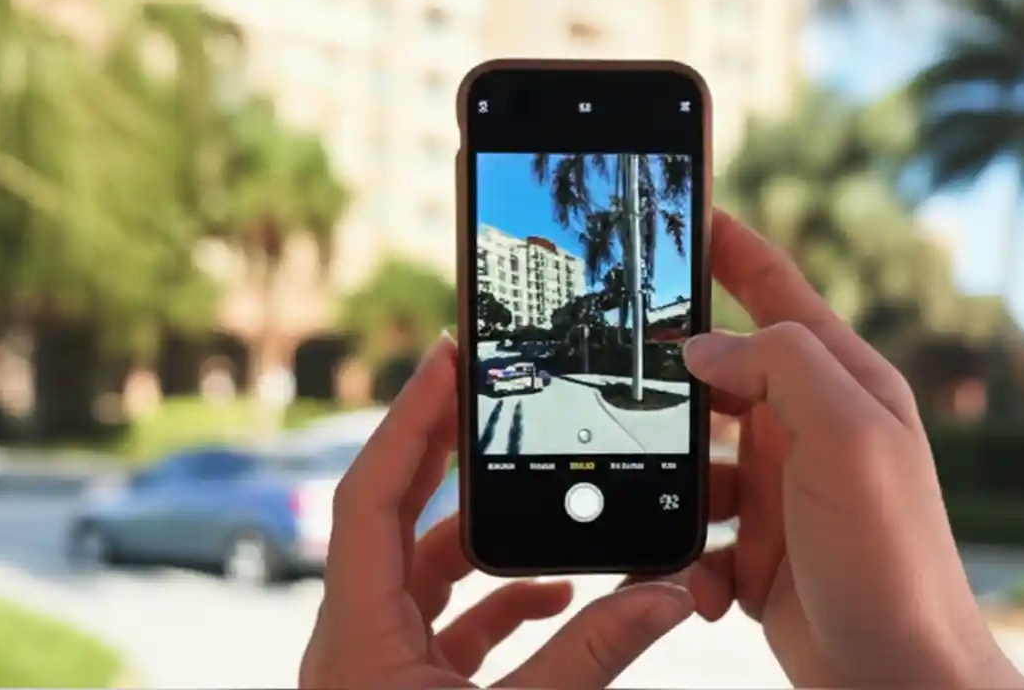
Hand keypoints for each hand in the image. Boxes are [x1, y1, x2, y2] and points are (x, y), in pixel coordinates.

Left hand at [300, 337, 694, 688]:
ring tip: (551, 519)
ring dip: (488, 546)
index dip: (409, 422)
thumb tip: (666, 593)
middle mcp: (356, 642)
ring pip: (425, 579)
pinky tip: (552, 600)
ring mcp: (377, 671)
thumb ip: (591, 657)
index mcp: (359, 637)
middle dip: (453, 465)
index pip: (371, 496)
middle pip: (398, 523)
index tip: (448, 363)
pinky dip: (496, 605)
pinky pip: (445, 627)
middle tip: (499, 405)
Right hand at [675, 212, 1023, 686]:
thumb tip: (705, 346)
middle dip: (671, 376)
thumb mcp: (850, 436)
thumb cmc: (893, 558)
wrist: (894, 678)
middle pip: (721, 372)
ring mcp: (779, 489)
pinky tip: (700, 581)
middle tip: (617, 367)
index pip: (779, 291)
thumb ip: (783, 366)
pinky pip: (694, 528)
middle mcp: (808, 428)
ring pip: (694, 455)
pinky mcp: (755, 547)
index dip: (732, 245)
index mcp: (842, 385)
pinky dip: (682, 552)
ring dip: (671, 481)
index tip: (688, 205)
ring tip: (660, 504)